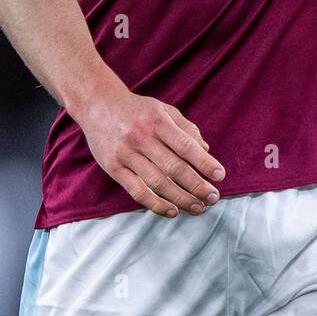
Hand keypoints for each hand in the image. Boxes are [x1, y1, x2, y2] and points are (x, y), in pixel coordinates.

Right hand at [79, 81, 225, 217]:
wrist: (97, 104)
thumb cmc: (136, 109)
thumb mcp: (163, 109)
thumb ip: (185, 128)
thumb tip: (206, 150)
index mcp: (157, 121)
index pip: (185, 146)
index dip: (204, 162)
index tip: (220, 176)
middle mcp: (141, 137)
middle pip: (174, 168)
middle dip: (197, 185)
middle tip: (213, 197)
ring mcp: (126, 154)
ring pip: (157, 183)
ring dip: (180, 198)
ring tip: (198, 207)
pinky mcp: (113, 168)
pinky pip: (137, 191)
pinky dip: (156, 204)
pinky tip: (172, 211)